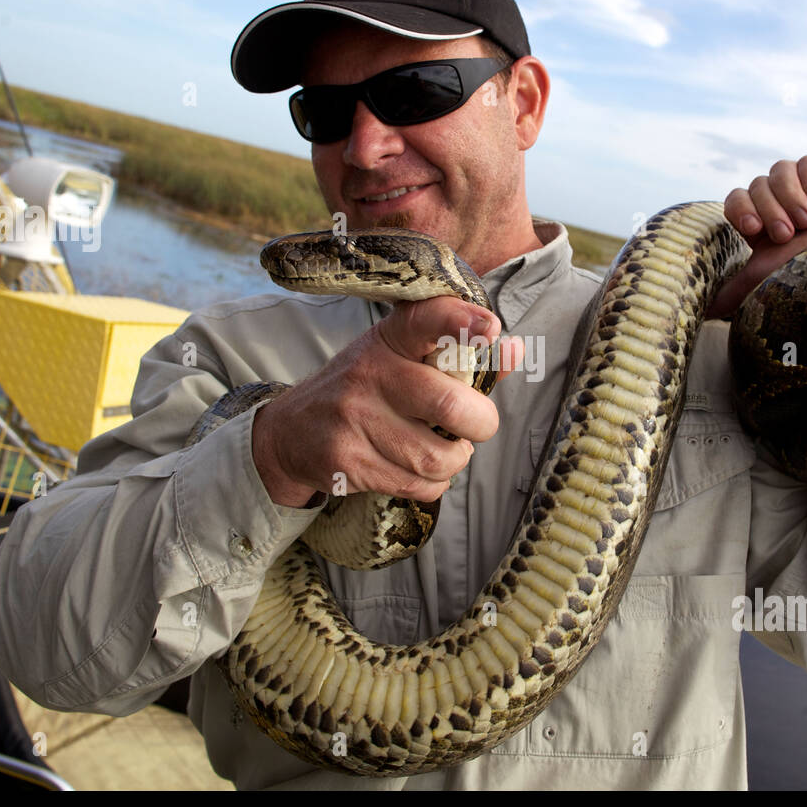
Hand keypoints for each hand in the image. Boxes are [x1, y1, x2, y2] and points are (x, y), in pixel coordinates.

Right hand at [251, 296, 521, 507]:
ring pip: (436, 457)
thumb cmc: (363, 391)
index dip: (461, 321)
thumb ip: (460, 356)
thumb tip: (515, 351)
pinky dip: (432, 484)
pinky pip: (417, 485)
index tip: (491, 328)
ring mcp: (354, 421)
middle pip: (450, 407)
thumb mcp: (401, 360)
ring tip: (444, 450)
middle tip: (477, 427)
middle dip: (481, 425)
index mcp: (388, 340)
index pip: (425, 321)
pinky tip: (416, 469)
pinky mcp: (346, 463)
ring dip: (454, 460)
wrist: (290, 434)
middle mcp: (369, 374)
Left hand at [707, 155, 806, 317]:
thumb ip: (734, 290)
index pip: (736, 199)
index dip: (740, 208)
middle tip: (788, 235)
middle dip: (770, 209)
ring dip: (790, 197)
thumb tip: (705, 311)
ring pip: (779, 171)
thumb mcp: (765, 283)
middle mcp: (783, 205)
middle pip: (757, 185)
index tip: (753, 228)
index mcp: (763, 226)